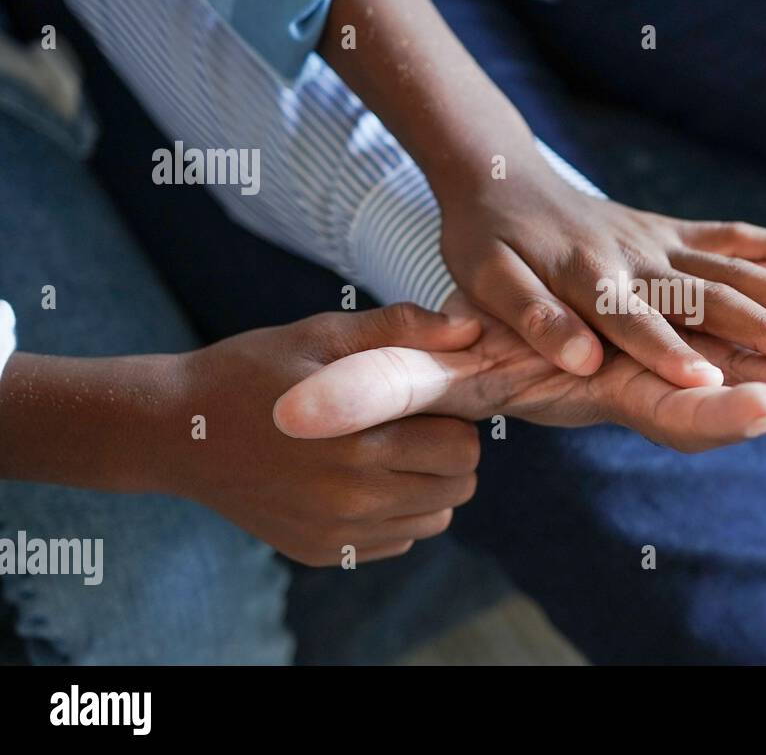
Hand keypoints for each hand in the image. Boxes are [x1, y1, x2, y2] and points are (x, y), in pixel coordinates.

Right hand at [169, 306, 483, 565]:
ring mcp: (337, 534)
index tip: (425, 399)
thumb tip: (471, 330)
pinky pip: (397, 540)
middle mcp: (352, 501)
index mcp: (359, 444)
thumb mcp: (321, 335)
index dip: (453, 417)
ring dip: (427, 486)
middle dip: (448, 452)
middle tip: (411, 424)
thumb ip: (400, 330)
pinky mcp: (322, 552)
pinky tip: (361, 478)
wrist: (177, 431)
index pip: (463, 447)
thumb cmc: (252, 371)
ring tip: (389, 450)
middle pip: (457, 486)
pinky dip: (395, 513)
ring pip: (434, 519)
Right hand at [275, 206, 765, 448]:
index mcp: (620, 390)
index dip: (712, 409)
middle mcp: (691, 376)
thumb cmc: (474, 342)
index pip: (671, 408)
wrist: (535, 326)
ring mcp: (729, 340)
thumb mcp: (421, 361)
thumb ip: (368, 391)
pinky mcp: (746, 297)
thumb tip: (297, 416)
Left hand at [319, 0, 765, 391]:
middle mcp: (634, 257)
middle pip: (704, 295)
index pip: (631, 322)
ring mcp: (659, 240)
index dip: (666, 352)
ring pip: (732, 267)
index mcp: (586, 279)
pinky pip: (728, 234)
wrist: (500, 176)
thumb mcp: (486, 281)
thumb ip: (531, 318)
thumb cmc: (487, 242)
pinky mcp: (671, 229)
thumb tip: (579, 358)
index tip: (706, 380)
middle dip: (759, 326)